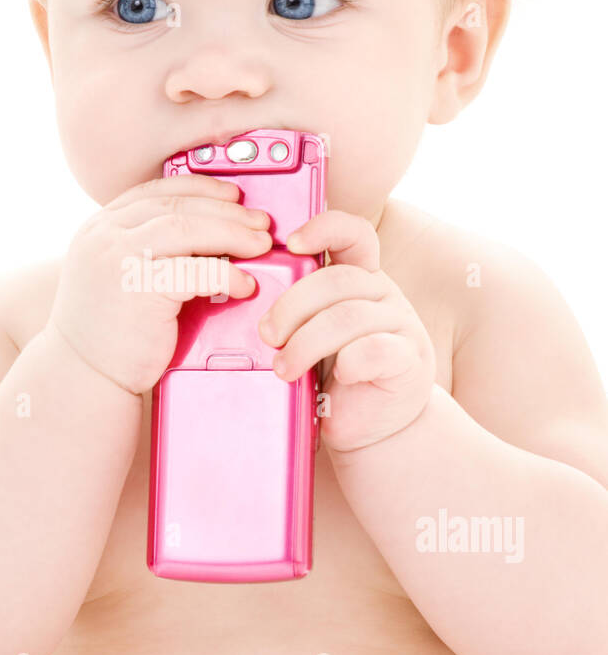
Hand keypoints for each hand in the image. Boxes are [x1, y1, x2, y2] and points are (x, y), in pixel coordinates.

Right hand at [47, 175, 272, 394]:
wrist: (83, 375)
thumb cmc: (107, 332)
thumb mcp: (114, 274)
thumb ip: (143, 248)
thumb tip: (206, 231)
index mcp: (99, 227)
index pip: (156, 190)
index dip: (200, 189)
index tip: (232, 196)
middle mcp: (104, 236)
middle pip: (177, 206)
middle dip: (226, 211)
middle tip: (260, 222)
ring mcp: (119, 259)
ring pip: (188, 228)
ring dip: (232, 233)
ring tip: (260, 245)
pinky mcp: (139, 288)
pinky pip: (196, 270)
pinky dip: (226, 273)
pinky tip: (244, 283)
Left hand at [257, 209, 434, 451]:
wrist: (369, 426)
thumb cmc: (330, 377)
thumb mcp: (309, 335)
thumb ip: (293, 311)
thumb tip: (244, 295)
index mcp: (358, 278)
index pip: (351, 233)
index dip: (323, 228)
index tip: (291, 244)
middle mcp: (383, 294)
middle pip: (336, 280)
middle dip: (291, 307)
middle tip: (267, 336)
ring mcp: (401, 325)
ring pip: (348, 316)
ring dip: (306, 343)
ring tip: (284, 369)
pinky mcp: (409, 361)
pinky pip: (375, 350)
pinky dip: (348, 362)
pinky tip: (336, 377)